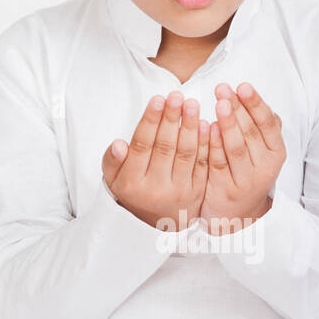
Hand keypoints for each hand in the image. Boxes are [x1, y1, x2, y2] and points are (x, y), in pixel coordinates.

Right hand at [102, 90, 209, 230]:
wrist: (156, 223)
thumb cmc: (132, 191)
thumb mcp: (113, 179)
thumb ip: (112, 161)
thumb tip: (118, 144)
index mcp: (132, 183)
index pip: (142, 146)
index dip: (150, 120)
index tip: (158, 98)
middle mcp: (156, 189)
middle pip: (165, 147)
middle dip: (172, 118)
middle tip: (177, 95)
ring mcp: (179, 193)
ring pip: (186, 154)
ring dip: (190, 126)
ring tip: (192, 104)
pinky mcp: (197, 194)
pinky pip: (202, 164)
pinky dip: (205, 143)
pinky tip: (206, 124)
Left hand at [199, 81, 285, 233]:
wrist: (238, 213)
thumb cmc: (248, 171)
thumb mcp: (263, 152)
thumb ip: (263, 129)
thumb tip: (262, 103)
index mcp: (276, 153)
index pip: (267, 124)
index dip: (255, 104)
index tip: (243, 86)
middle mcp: (265, 168)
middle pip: (250, 133)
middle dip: (237, 108)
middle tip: (223, 89)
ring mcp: (245, 181)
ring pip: (236, 148)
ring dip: (227, 123)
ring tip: (218, 103)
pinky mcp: (225, 190)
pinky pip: (218, 164)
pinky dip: (213, 145)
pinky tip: (206, 127)